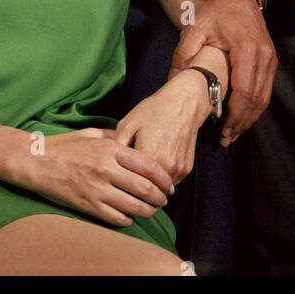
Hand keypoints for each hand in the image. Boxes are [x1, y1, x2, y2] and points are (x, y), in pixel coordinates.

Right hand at [20, 128, 173, 226]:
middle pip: (145, 188)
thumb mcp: (92, 133)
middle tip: (164, 200)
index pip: (148, 165)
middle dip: (159, 197)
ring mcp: (97, 189)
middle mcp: (107, 169)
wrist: (38, 161)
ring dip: (147, 211)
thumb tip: (135, 142)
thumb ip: (115, 137)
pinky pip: (116, 217)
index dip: (163, 178)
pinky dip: (128, 219)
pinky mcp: (88, 205)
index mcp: (110, 148)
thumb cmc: (65, 145)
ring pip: (134, 206)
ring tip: (151, 210)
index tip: (169, 185)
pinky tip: (130, 216)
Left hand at [115, 45, 229, 182]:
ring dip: (151, 186)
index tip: (114, 186)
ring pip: (160, 189)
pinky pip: (171, 181)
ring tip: (140, 177)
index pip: (131, 183)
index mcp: (149, 157)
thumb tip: (108, 164)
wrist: (183, 102)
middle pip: (147, 190)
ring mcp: (179, 170)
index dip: (121, 185)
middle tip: (125, 186)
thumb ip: (117, 146)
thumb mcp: (128, 124)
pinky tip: (155, 167)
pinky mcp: (187, 169)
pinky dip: (162, 179)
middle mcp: (166, 168)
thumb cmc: (153, 110)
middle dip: (136, 191)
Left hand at [169, 0, 275, 145]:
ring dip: (249, 119)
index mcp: (247, 50)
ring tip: (232, 134)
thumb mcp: (195, 29)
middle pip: (257, 100)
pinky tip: (241, 116)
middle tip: (226, 139)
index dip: (234, 115)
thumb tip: (173, 82)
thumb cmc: (216, 11)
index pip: (245, 92)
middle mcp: (264, 57)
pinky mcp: (271, 60)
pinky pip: (265, 90)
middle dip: (241, 123)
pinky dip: (254, 107)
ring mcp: (270, 59)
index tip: (222, 131)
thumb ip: (184, 56)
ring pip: (264, 98)